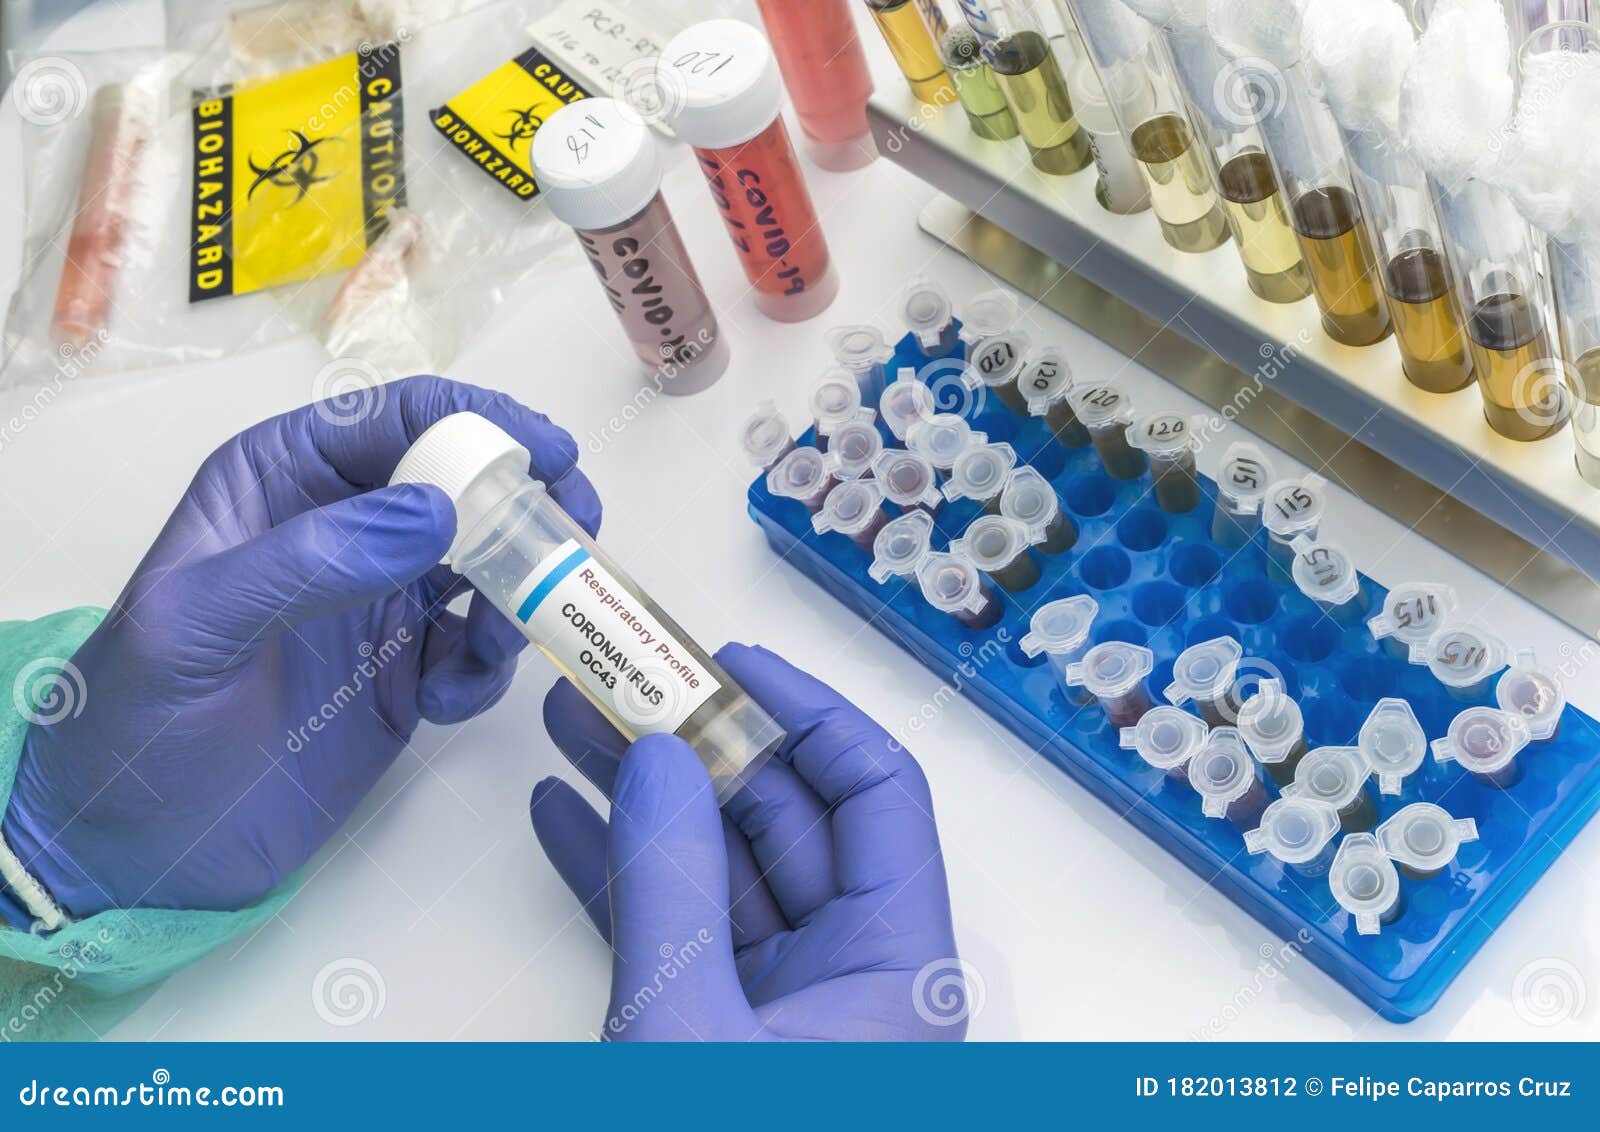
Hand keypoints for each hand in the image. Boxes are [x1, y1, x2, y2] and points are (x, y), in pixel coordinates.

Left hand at [4, 376, 598, 916]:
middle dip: (527, 501)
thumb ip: (307, 561)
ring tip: (493, 644)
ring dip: (517, 594)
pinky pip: (479, 647)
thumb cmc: (133, 723)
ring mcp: (380, 601)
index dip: (478, 423)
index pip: (392, 421)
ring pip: (488, 563)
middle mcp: (342, 529)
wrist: (138, 848)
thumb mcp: (193, 624)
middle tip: (575, 530)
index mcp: (279, 484)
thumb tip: (434, 514)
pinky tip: (443, 702)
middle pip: (463, 482)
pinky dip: (486, 669)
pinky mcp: (407, 672)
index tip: (546, 453)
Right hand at [531, 644, 967, 1040]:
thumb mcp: (687, 1031)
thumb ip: (670, 890)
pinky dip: (619, 878)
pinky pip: (677, 931)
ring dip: (643, 799)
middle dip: (696, 745)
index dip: (807, 714)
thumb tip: (657, 757)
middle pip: (787, 818)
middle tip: (621, 683)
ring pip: (721, 868)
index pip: (878, 794)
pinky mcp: (720, 1036)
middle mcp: (852, 976)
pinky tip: (562, 816)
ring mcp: (785, 1007)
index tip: (729, 663)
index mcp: (896, 970)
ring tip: (571, 723)